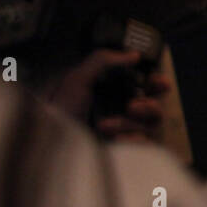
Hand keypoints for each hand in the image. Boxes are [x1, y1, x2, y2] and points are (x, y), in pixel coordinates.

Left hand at [45, 49, 170, 142]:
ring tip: (105, 125)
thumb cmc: (59, 110)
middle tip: (133, 107)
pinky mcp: (122, 151)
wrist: (47, 146)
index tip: (158, 82)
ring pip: (149, 126)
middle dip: (149, 105)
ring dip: (130, 123)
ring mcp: (123, 133)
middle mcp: (120, 111)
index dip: (156, 82)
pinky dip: (130, 141)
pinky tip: (114, 141)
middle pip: (154, 106)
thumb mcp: (76, 79)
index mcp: (111, 92)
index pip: (145, 86)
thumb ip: (103, 61)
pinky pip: (142, 145)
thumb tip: (133, 55)